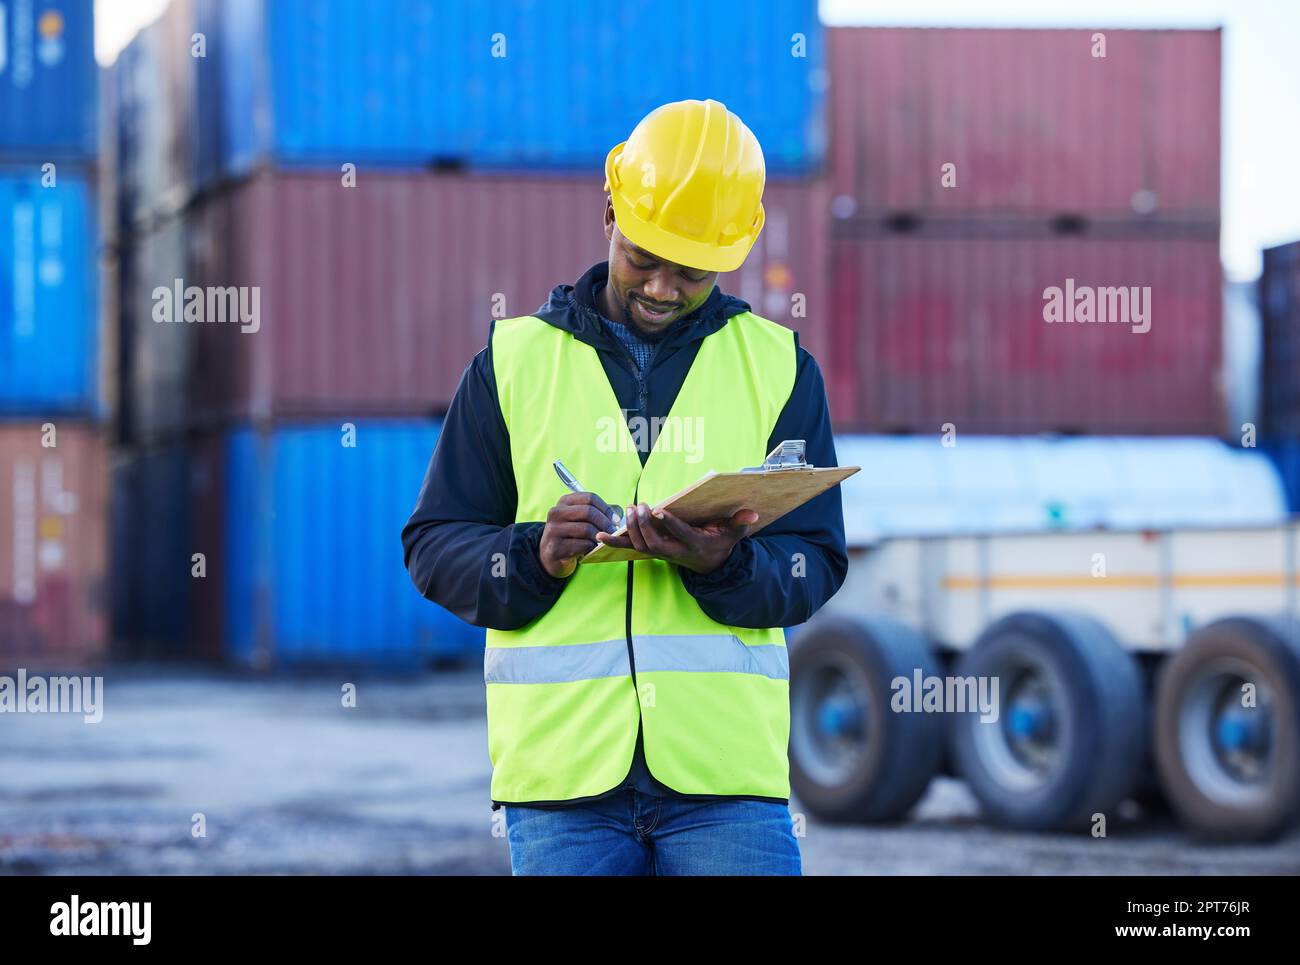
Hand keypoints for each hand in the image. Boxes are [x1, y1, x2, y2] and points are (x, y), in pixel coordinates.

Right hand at [538, 492, 619, 578]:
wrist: (552, 556)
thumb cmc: (573, 535)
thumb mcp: (582, 520)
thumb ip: (600, 512)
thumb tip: (620, 511)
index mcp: (564, 502)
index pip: (590, 498)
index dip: (606, 508)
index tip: (615, 520)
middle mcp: (556, 513)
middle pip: (588, 512)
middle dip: (605, 523)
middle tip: (612, 532)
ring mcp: (553, 530)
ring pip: (586, 529)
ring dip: (599, 537)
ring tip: (601, 541)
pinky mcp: (555, 547)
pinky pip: (582, 545)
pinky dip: (591, 548)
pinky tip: (590, 549)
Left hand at [596, 503, 757, 573]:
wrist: (709, 565)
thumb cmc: (719, 544)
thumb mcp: (733, 535)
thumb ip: (740, 523)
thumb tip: (752, 513)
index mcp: (693, 545)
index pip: (681, 535)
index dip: (669, 524)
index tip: (660, 510)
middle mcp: (674, 552)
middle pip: (653, 543)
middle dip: (644, 525)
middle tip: (640, 506)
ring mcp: (660, 553)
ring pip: (639, 546)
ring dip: (630, 529)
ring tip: (628, 509)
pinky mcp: (651, 551)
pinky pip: (629, 548)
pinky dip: (614, 542)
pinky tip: (598, 535)